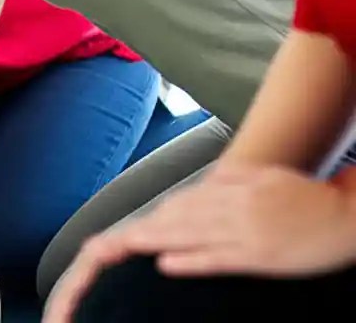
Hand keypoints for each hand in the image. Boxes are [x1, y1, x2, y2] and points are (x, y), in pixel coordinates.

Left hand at [45, 164, 355, 322]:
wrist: (346, 214)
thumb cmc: (308, 198)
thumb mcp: (266, 179)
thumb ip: (233, 179)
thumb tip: (206, 180)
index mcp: (235, 190)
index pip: (187, 202)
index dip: (158, 216)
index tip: (134, 226)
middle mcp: (234, 208)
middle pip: (179, 218)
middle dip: (145, 228)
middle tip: (111, 242)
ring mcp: (246, 232)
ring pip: (190, 235)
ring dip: (155, 241)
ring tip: (124, 249)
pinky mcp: (259, 256)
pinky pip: (218, 258)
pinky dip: (190, 260)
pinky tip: (165, 264)